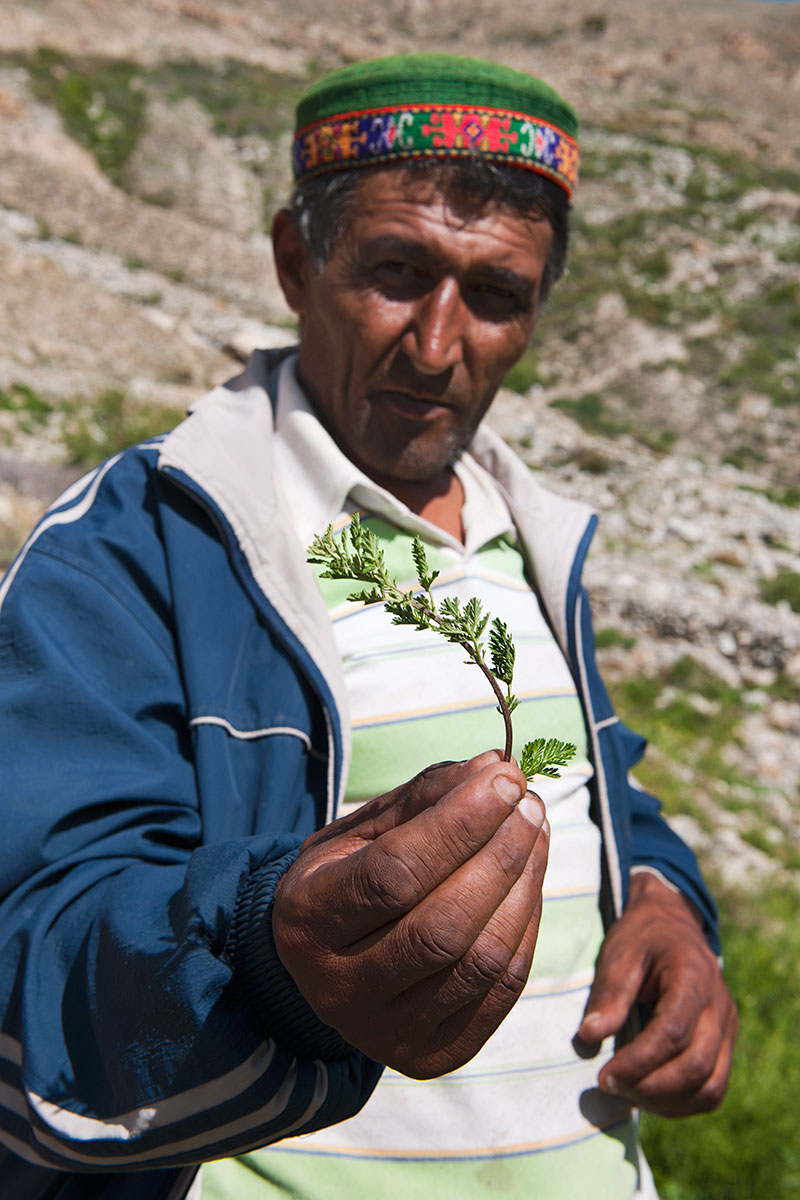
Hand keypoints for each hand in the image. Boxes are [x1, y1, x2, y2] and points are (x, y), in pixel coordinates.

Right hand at [272, 750, 548, 1078]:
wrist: (319, 966)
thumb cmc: (346, 878)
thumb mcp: (362, 829)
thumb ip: (425, 797)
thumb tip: (496, 768)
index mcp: (308, 919)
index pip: (395, 873)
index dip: (459, 824)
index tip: (505, 779)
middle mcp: (339, 988)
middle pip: (443, 924)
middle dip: (501, 854)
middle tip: (530, 803)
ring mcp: (387, 1032)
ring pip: (480, 960)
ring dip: (524, 886)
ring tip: (537, 833)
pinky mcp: (433, 1054)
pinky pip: (501, 990)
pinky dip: (527, 927)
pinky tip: (531, 881)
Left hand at [576, 871, 737, 1116]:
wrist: (671, 925)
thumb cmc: (642, 938)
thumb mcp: (619, 954)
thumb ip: (609, 995)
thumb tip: (590, 1037)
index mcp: (692, 974)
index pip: (673, 1031)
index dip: (639, 1061)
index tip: (604, 1075)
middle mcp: (719, 1004)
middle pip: (695, 1064)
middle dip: (649, 1086)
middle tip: (608, 1085)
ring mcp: (728, 1026)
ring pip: (710, 1085)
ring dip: (667, 1101)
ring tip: (626, 1093)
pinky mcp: (726, 1043)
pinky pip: (714, 1088)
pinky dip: (684, 1103)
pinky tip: (649, 1097)